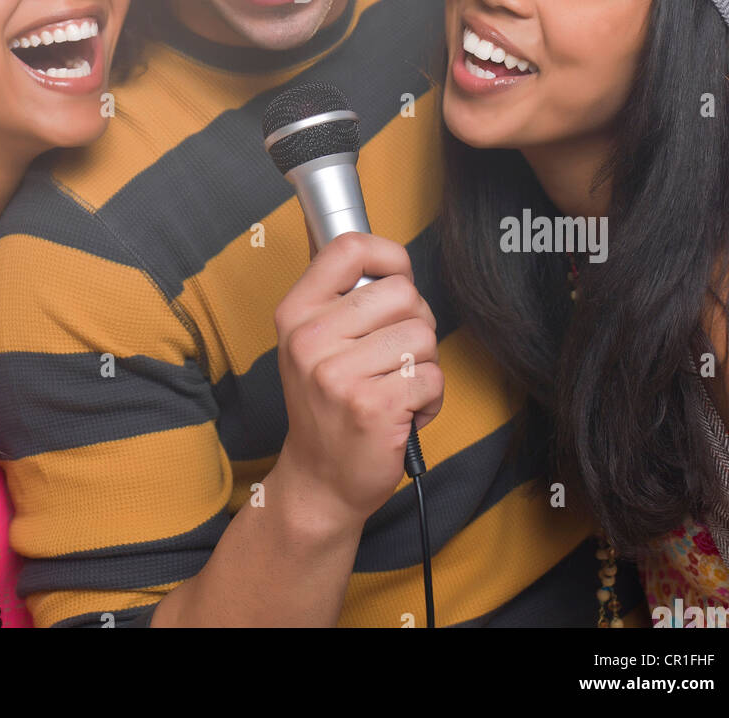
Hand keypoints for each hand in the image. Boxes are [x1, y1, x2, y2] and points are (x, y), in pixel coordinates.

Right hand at [273, 230, 443, 531]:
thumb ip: (343, 298)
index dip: (389, 256)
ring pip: (423, 336)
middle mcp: (310, 339)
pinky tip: (404, 413)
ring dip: (425, 365)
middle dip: (415, 323)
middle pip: (403, 293)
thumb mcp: (315, 342)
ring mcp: (338, 374)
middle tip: (395, 356)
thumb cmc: (329, 404)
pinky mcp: (372, 407)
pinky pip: (432, 377)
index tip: (395, 279)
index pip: (349, 248)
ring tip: (396, 387)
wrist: (320, 480)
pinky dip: (430, 398)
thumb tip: (389, 259)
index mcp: (296, 312)